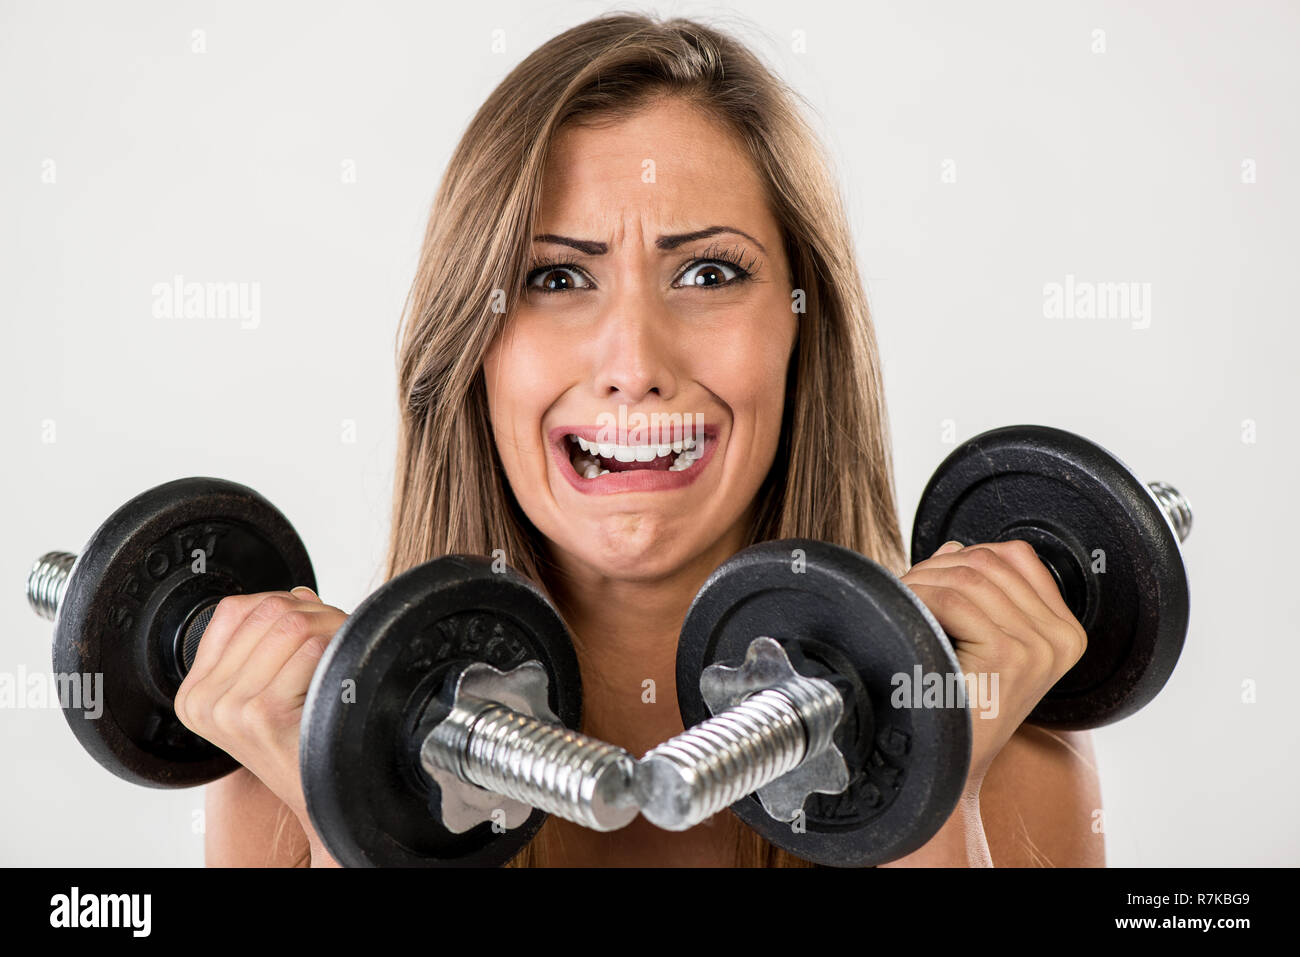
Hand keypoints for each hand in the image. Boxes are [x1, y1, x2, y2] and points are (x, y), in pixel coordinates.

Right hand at [174, 587, 346, 833]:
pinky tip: (338, 674)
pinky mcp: (263, 715)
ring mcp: (230, 709)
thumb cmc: (298, 740)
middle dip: (312, 612)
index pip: (232, 610)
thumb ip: (268, 639)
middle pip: (266, 611)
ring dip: (329, 628)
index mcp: (194, 692)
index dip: (279, 602)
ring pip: (290, 627)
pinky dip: (333, 653)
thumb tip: (297, 596)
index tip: (305, 618)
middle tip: (335, 633)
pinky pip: (310, 652)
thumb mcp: (264, 689)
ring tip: (340, 650)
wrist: (320, 796)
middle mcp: (203, 701)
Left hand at [900, 540, 1086, 793]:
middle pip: (989, 561)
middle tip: (906, 594)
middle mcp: (1061, 637)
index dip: (965, 556)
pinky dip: (920, 602)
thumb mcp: (980, 641)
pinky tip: (906, 623)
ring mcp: (1040, 647)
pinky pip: (954, 602)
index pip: (1016, 555)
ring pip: (968, 577)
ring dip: (922, 584)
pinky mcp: (1011, 656)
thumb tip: (956, 548)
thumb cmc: (959, 706)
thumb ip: (977, 591)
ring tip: (902, 609)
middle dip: (936, 569)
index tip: (934, 578)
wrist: (950, 765)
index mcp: (1063, 630)